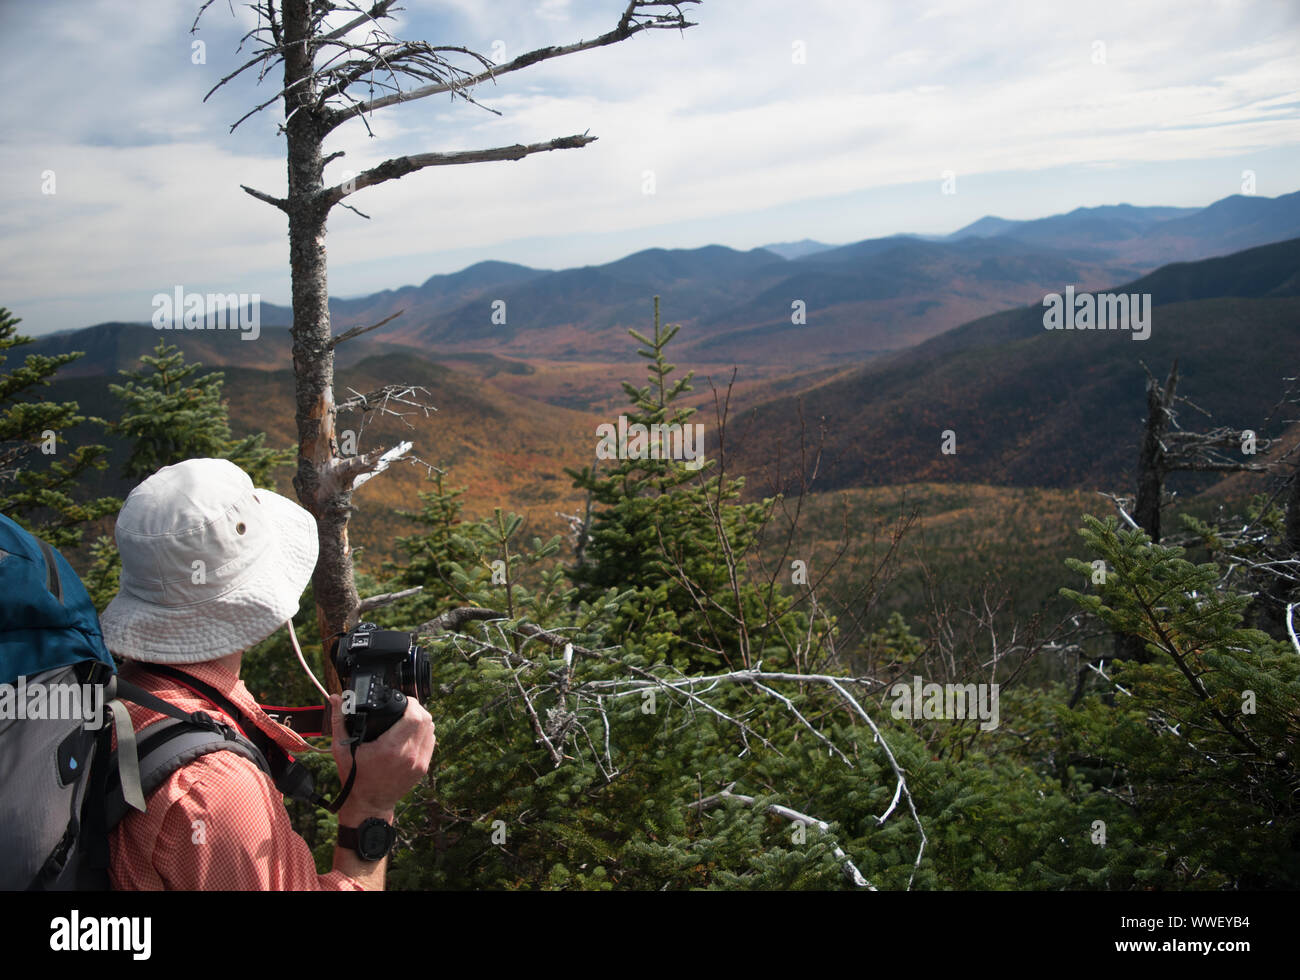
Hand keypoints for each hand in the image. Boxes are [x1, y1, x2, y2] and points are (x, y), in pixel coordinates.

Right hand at [329, 693, 434, 818]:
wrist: (368, 805)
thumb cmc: (354, 778)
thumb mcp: (342, 749)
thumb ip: (339, 721)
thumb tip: (337, 698)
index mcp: (391, 749)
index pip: (414, 716)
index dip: (411, 703)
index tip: (402, 700)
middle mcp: (409, 755)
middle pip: (426, 720)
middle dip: (417, 709)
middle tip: (404, 706)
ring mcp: (419, 763)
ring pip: (431, 730)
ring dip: (422, 720)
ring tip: (408, 717)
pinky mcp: (423, 768)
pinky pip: (431, 742)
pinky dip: (424, 733)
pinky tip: (412, 732)